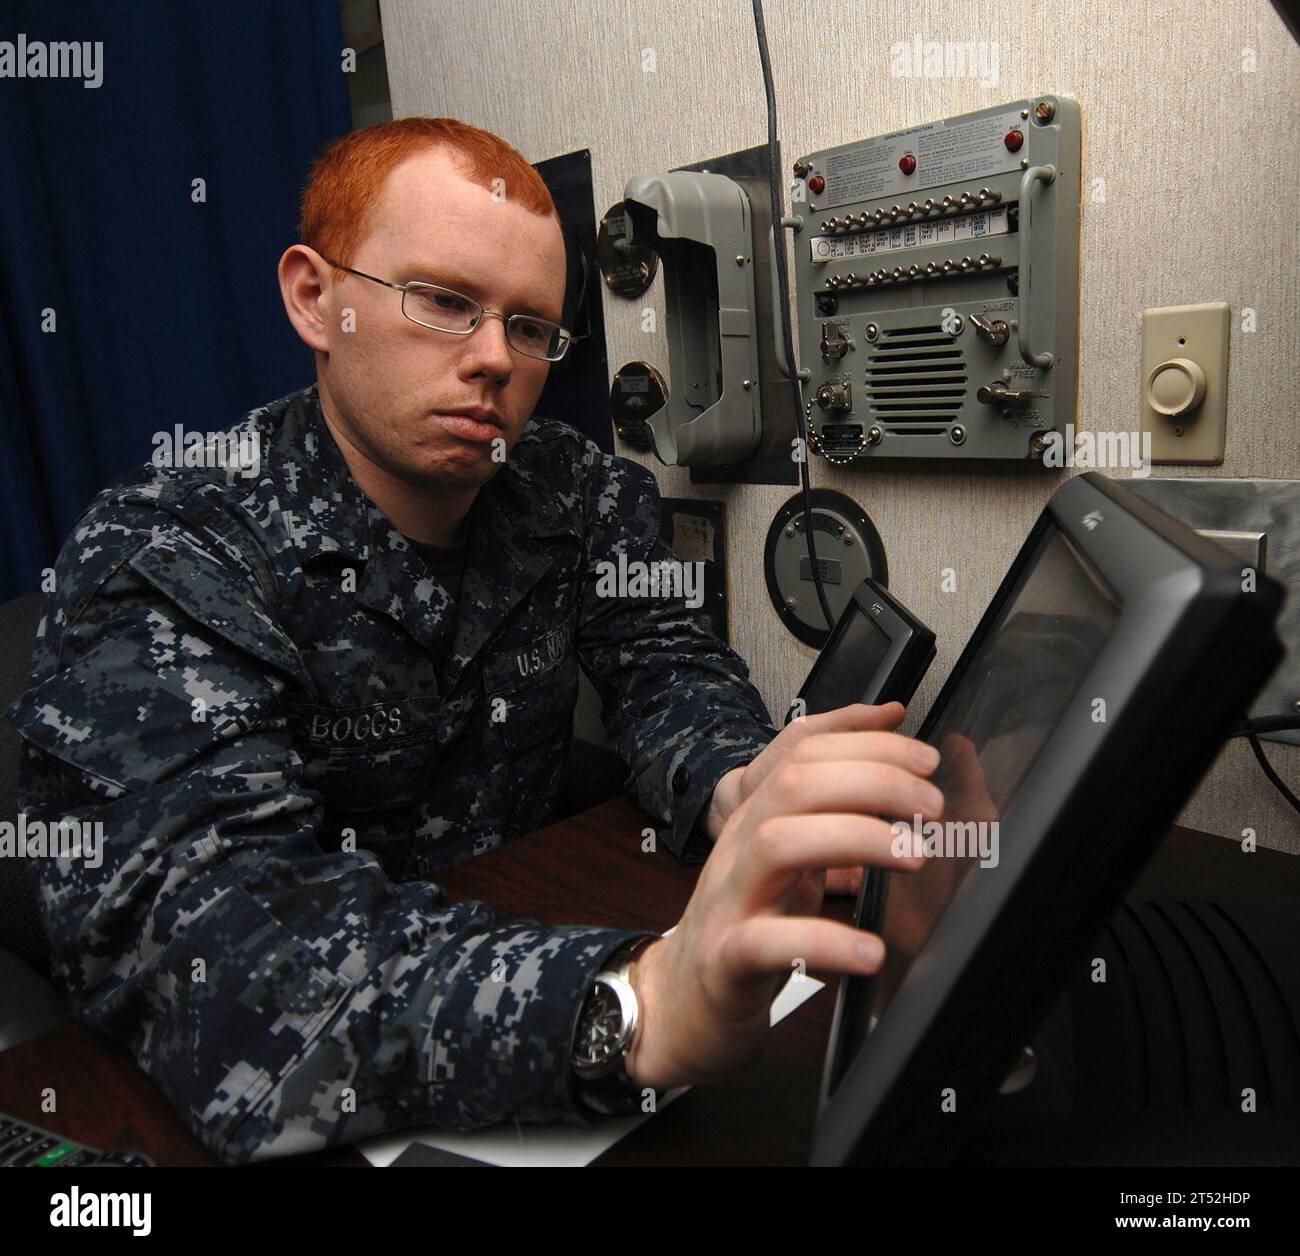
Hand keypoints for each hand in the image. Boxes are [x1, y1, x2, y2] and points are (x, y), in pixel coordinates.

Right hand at [625, 723, 942, 1090]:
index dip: (868, 743)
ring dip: (854, 837)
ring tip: (913, 856)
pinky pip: (766, 942)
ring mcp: (728, 900)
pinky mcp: (725, 959)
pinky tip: (870, 950)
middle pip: (794, 784)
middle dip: (873, 781)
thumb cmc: (749, 922)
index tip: (926, 759)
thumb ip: (834, 799)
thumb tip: (890, 728)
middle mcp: (739, 846)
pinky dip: (824, 941)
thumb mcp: (791, 852)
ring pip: (777, 844)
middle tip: (930, 807)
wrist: (682, 1001)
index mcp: (757, 816)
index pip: (804, 751)